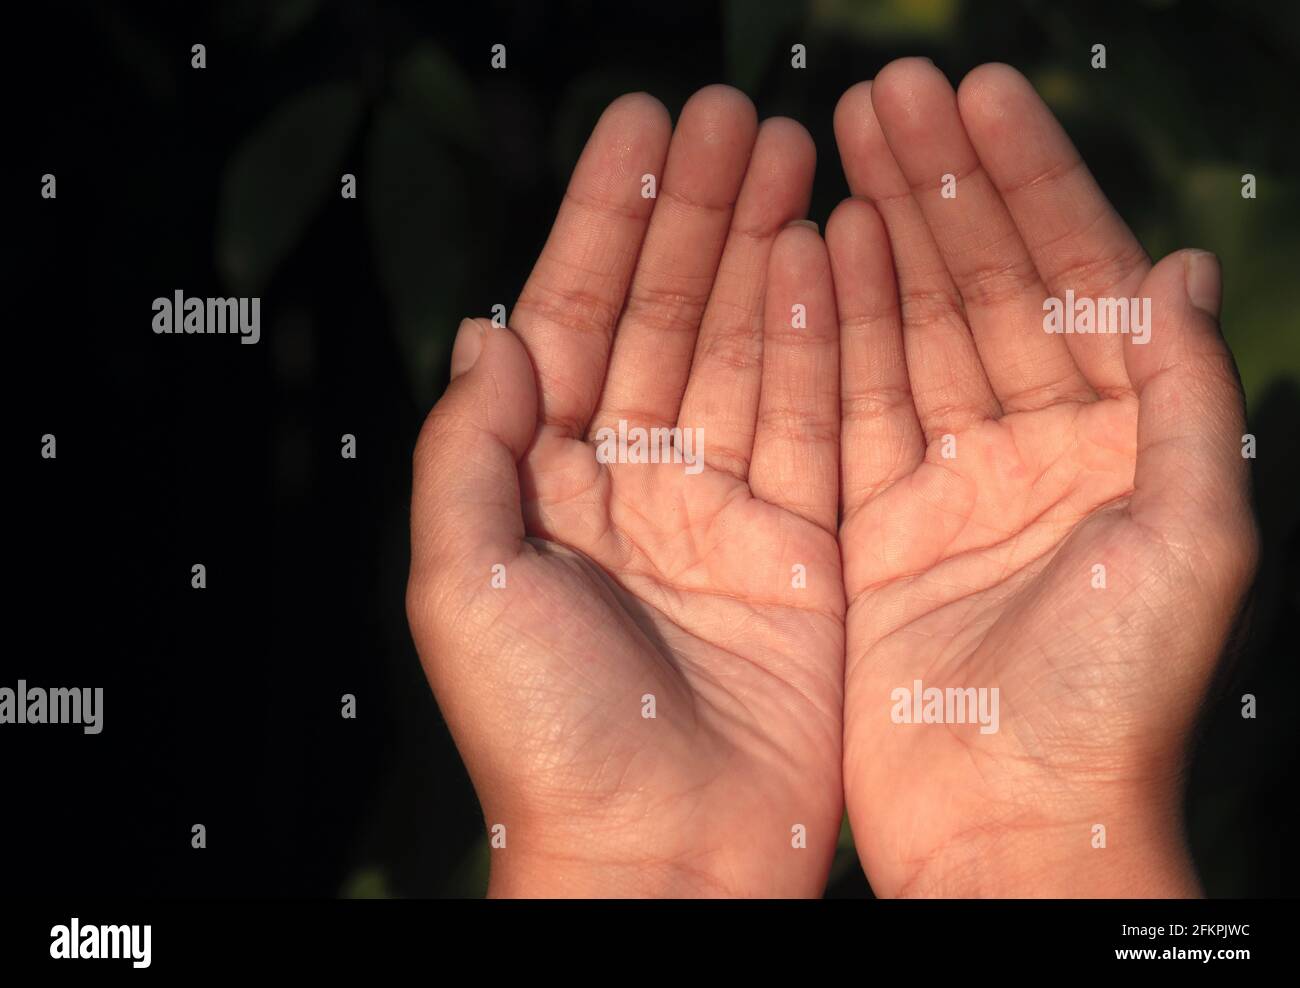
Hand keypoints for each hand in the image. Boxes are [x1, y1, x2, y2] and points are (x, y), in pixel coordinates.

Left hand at [407, 87, 844, 896]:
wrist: (658, 856)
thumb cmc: (542, 736)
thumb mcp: (462, 583)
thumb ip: (468, 452)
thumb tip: (489, 332)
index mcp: (542, 484)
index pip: (574, 318)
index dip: (607, 218)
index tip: (644, 120)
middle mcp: (630, 483)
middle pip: (669, 317)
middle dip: (697, 212)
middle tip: (736, 108)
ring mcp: (719, 511)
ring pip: (747, 351)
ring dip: (765, 250)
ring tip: (792, 150)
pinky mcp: (799, 548)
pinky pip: (814, 421)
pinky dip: (823, 338)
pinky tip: (829, 254)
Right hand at [827, 59, 1257, 896]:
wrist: (1011, 826)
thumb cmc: (1118, 702)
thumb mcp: (1191, 543)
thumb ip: (1190, 401)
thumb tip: (1183, 270)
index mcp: (1118, 443)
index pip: (1074, 279)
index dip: (1031, 182)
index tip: (978, 93)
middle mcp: (1031, 450)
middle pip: (982, 287)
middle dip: (940, 185)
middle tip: (887, 91)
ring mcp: (945, 483)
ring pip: (908, 332)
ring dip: (880, 235)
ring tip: (843, 142)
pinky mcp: (871, 525)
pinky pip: (847, 407)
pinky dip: (832, 329)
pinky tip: (815, 251)